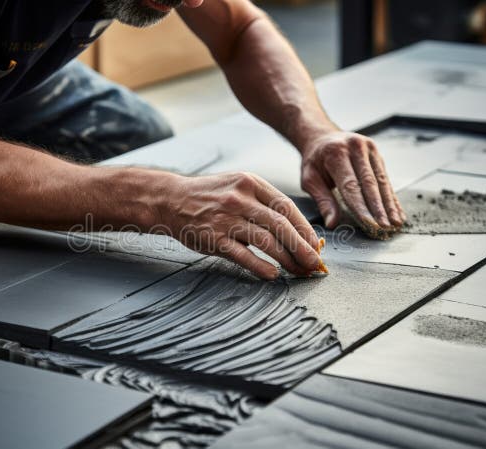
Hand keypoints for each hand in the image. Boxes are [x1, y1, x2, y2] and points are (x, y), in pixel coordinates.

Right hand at [158, 172, 322, 279]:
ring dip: (287, 260)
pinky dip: (261, 267)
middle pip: (281, 226)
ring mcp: (226, 218)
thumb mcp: (238, 186)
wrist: (171, 200)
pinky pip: (244, 256)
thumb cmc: (210, 196)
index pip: (286, 207)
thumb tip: (298, 231)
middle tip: (313, 263)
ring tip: (297, 271)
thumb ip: (264, 204)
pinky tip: (272, 274)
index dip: (305, 229)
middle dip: (302, 248)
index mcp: (251, 183)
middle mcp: (240, 198)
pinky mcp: (214, 238)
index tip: (315, 245)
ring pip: (266, 242)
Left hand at [300, 131, 405, 238]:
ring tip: (396, 222)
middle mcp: (355, 148)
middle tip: (386, 227)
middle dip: (379, 208)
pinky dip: (391, 197)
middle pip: (370, 183)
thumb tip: (332, 223)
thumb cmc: (314, 161)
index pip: (351, 185)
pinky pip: (385, 178)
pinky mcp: (377, 154)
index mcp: (336, 153)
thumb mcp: (310, 179)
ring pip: (382, 181)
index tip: (370, 225)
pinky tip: (397, 211)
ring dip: (390, 204)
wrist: (321, 137)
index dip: (362, 207)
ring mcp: (369, 149)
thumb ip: (323, 201)